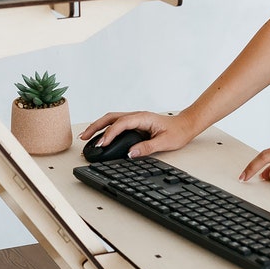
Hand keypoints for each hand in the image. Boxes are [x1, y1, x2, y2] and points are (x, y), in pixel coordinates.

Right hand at [76, 110, 197, 158]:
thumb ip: (147, 148)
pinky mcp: (134, 123)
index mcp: (143, 118)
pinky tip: (100, 135)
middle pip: (110, 118)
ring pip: (111, 119)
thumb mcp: (165, 142)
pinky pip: (116, 123)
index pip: (120, 124)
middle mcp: (136, 115)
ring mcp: (135, 118)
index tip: (101, 144)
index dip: (109, 134)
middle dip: (95, 127)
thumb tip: (131, 153)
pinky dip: (105, 128)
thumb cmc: (177, 132)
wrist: (185, 125)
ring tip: (86, 136)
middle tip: (84, 138)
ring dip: (98, 126)